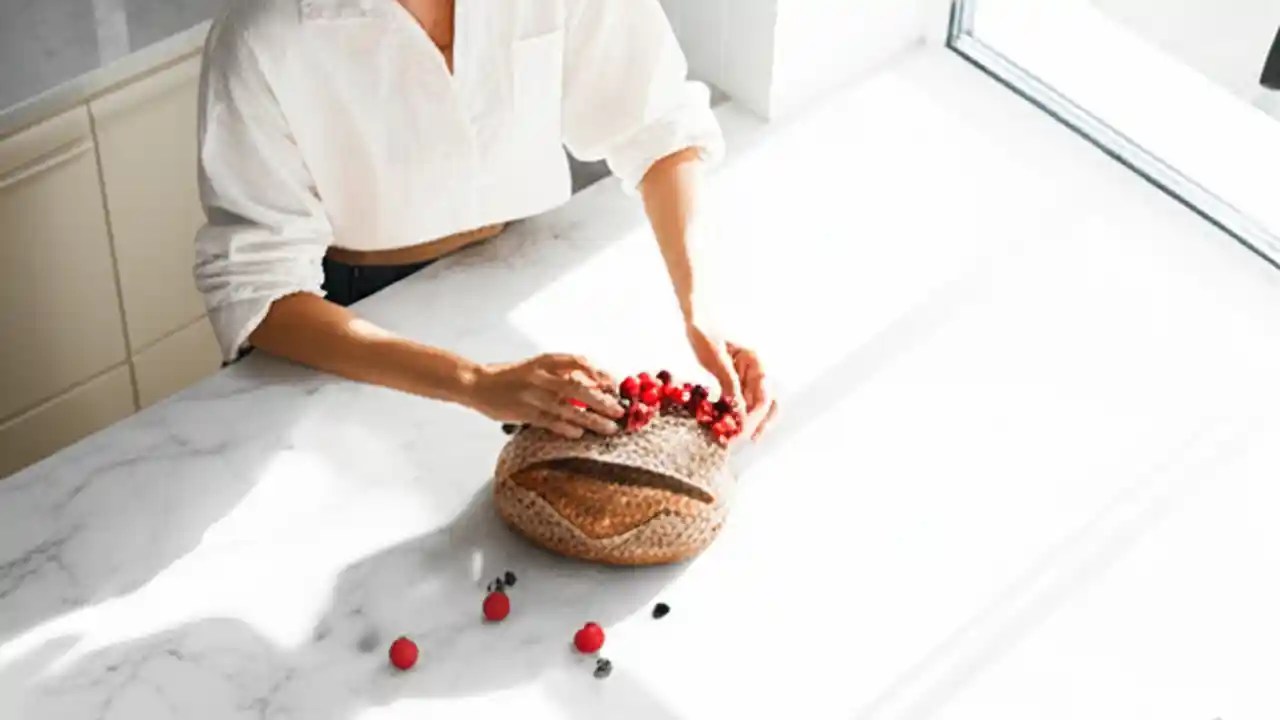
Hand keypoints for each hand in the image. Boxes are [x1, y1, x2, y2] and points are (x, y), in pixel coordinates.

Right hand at [469, 354, 624, 438]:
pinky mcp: (524, 412)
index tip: (613, 385)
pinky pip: (550, 421)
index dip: (599, 373)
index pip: (578, 362)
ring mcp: (533, 395)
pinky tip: (579, 434)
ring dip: (591, 419)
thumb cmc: (511, 377)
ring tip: (608, 428)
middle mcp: (541, 376)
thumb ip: (560, 374)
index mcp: (545, 360)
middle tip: (619, 411)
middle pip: (578, 388)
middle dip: (602, 401)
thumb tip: (591, 385)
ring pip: (568, 408)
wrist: (478, 384)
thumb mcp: (536, 367)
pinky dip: (566, 428)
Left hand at [685, 324, 776, 440]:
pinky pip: (739, 399)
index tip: (744, 431)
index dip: (756, 417)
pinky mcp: (733, 379)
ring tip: (738, 436)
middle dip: (760, 422)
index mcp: (756, 363)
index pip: (764, 396)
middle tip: (749, 439)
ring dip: (748, 420)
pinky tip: (726, 423)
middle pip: (766, 402)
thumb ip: (730, 385)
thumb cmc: (706, 333)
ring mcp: (745, 375)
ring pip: (753, 403)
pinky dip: (735, 413)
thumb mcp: (717, 360)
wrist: (695, 320)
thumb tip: (739, 412)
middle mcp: (755, 370)